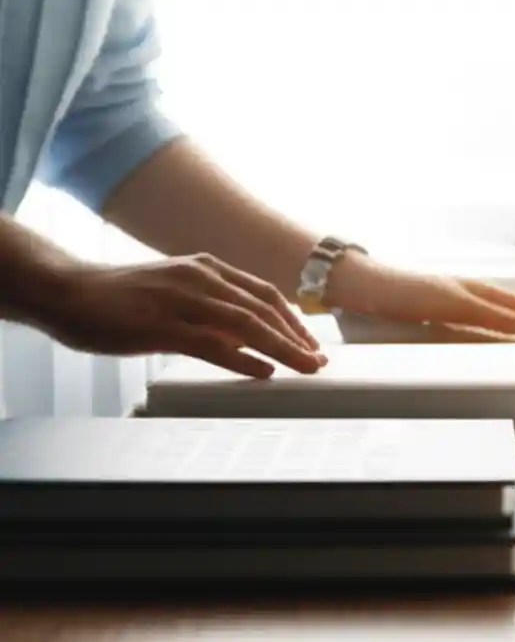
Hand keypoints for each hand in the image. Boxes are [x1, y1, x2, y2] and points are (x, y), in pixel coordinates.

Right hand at [43, 253, 324, 378]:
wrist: (68, 291)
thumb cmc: (122, 297)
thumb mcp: (176, 294)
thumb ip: (211, 311)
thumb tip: (248, 340)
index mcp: (207, 268)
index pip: (264, 294)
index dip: (293, 320)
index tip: (312, 343)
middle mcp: (200, 278)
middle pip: (263, 309)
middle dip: (297, 337)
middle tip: (319, 361)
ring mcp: (181, 300)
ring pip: (245, 324)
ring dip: (282, 348)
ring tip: (305, 367)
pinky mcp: (160, 325)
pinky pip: (211, 343)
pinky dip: (242, 359)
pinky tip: (263, 372)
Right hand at [327, 254, 514, 336]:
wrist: (358, 281)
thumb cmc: (390, 301)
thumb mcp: (429, 318)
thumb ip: (454, 330)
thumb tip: (475, 350)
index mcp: (470, 292)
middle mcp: (473, 289)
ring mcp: (463, 291)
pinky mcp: (449, 297)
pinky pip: (489, 315)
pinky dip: (513, 328)